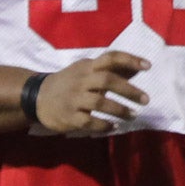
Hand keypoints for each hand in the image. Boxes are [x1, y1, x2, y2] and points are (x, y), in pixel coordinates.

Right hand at [34, 51, 150, 134]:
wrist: (36, 96)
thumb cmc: (68, 82)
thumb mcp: (86, 71)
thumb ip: (110, 71)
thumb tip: (137, 68)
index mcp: (87, 66)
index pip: (110, 58)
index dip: (130, 60)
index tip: (148, 66)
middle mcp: (81, 80)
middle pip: (107, 80)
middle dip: (128, 90)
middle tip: (145, 100)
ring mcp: (73, 98)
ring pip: (99, 102)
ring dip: (119, 110)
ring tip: (133, 115)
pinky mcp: (69, 116)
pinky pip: (88, 121)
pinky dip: (103, 125)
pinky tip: (114, 127)